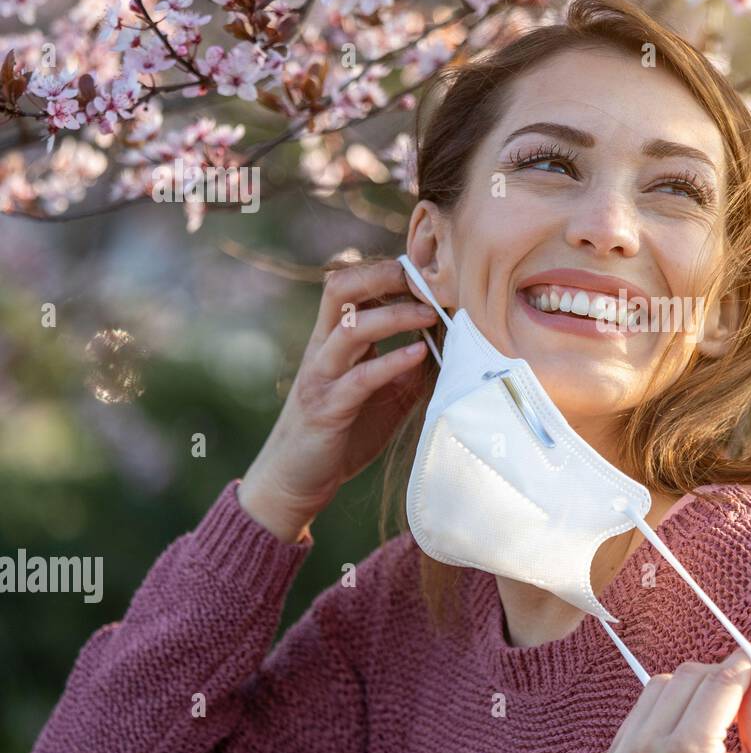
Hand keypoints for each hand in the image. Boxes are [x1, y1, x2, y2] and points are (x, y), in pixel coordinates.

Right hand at [238, 259, 440, 541]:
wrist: (295, 482)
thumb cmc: (343, 434)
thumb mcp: (385, 394)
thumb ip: (409, 367)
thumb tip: (452, 344)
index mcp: (335, 340)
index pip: (353, 285)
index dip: (389, 271)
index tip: (430, 269)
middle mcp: (323, 349)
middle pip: (341, 288)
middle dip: (384, 275)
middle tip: (427, 279)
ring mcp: (321, 377)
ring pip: (349, 327)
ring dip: (394, 315)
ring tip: (431, 314)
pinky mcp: (326, 408)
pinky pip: (358, 377)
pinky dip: (390, 361)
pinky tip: (419, 354)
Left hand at [600, 637, 750, 752]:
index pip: (721, 680)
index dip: (747, 659)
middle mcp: (648, 750)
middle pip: (689, 675)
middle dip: (722, 675)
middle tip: (747, 693)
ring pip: (660, 684)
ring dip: (692, 689)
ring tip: (718, 719)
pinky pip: (640, 709)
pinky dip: (666, 708)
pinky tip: (690, 730)